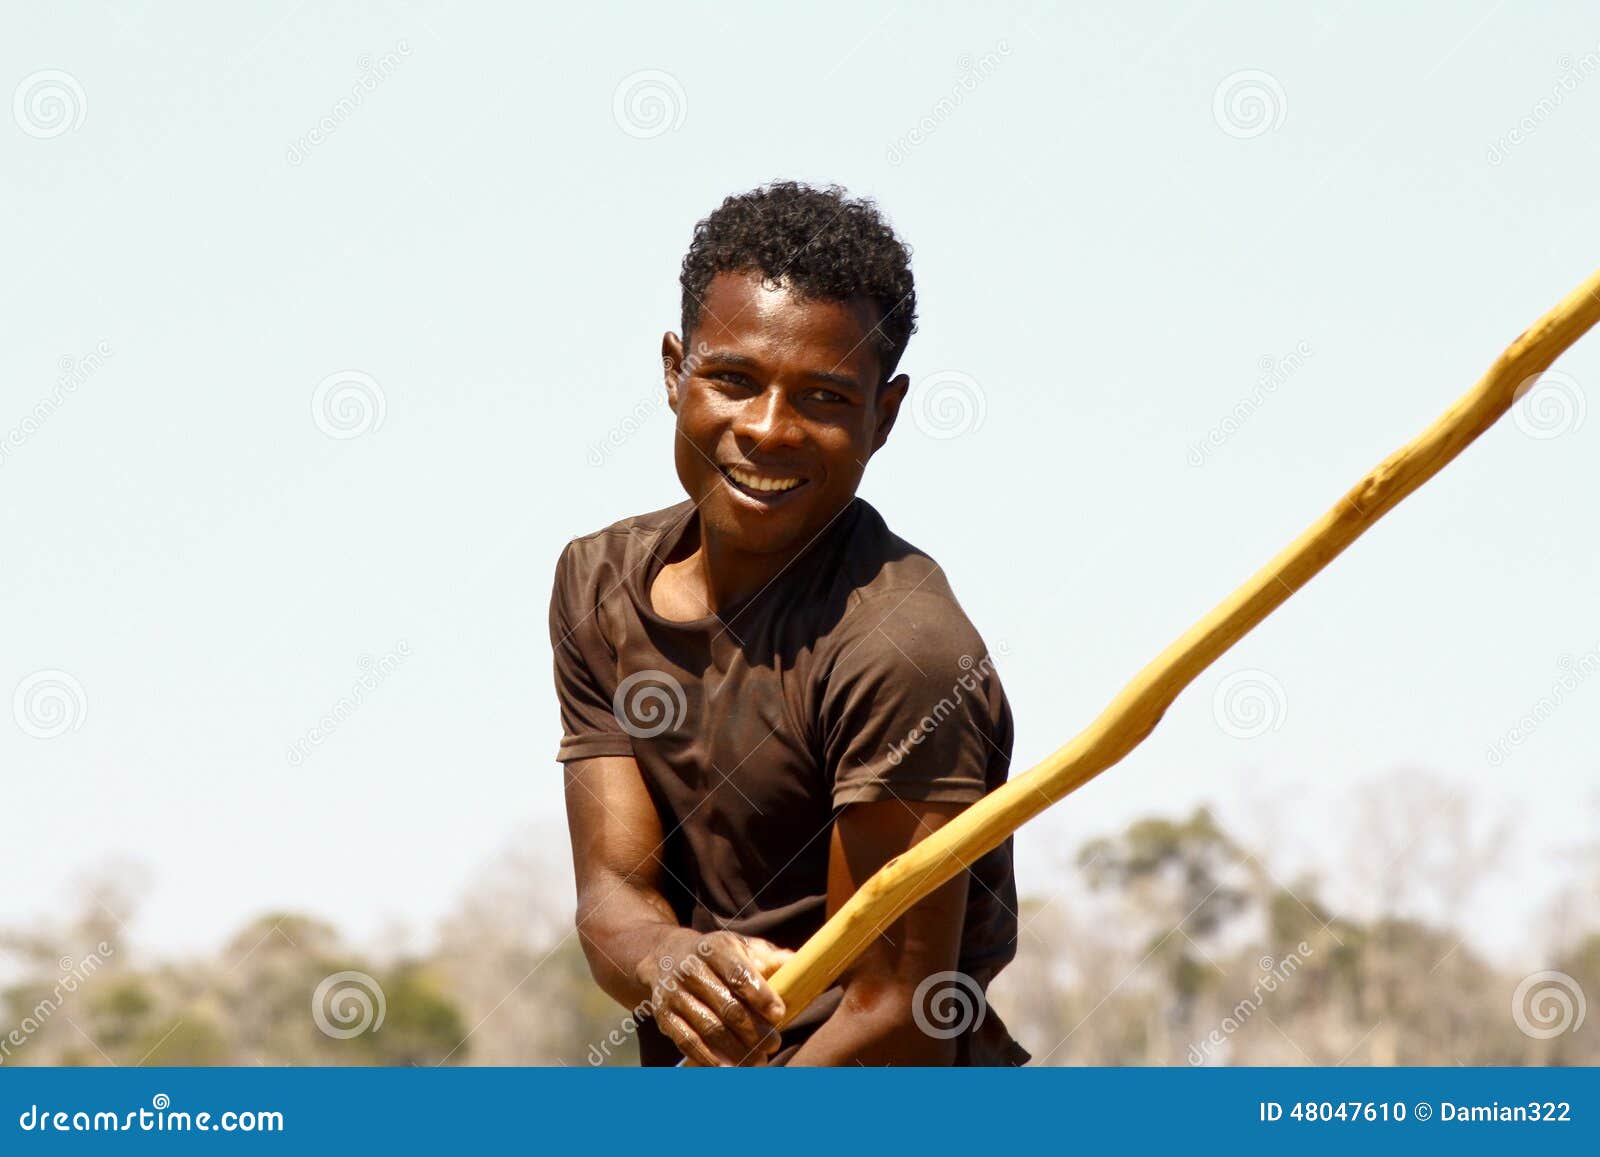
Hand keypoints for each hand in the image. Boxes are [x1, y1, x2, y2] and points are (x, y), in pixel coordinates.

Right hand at [640, 929, 793, 1066]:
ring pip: (709, 1028)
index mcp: (715, 948)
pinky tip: (730, 1070)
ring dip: (736, 1050)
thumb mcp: (740, 947)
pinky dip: (710, 1060)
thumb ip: (769, 957)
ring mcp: (675, 994)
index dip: (761, 996)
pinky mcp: (664, 1016)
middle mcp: (691, 969)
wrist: (663, 956)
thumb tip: (797, 964)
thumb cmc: (715, 955)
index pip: (739, 974)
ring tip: (758, 1062)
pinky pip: (688, 1042)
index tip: (779, 1014)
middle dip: (753, 1030)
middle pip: (726, 1006)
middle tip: (774, 1044)